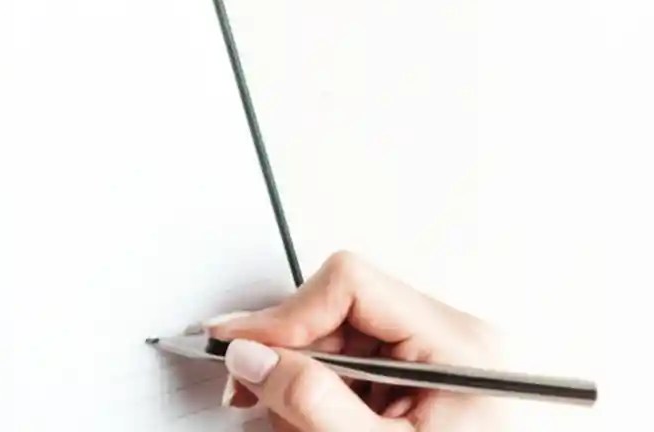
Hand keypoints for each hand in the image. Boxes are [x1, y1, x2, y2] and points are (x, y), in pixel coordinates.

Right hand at [208, 252, 504, 431]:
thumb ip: (314, 403)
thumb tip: (253, 357)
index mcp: (459, 346)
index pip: (351, 285)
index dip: (287, 315)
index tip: (244, 348)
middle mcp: (454, 341)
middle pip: (338, 312)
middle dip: (289, 355)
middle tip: (248, 389)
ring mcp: (440, 363)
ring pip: (340, 341)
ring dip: (302, 382)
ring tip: (295, 423)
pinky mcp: (425, 387)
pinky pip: (357, 370)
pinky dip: (323, 397)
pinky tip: (317, 424)